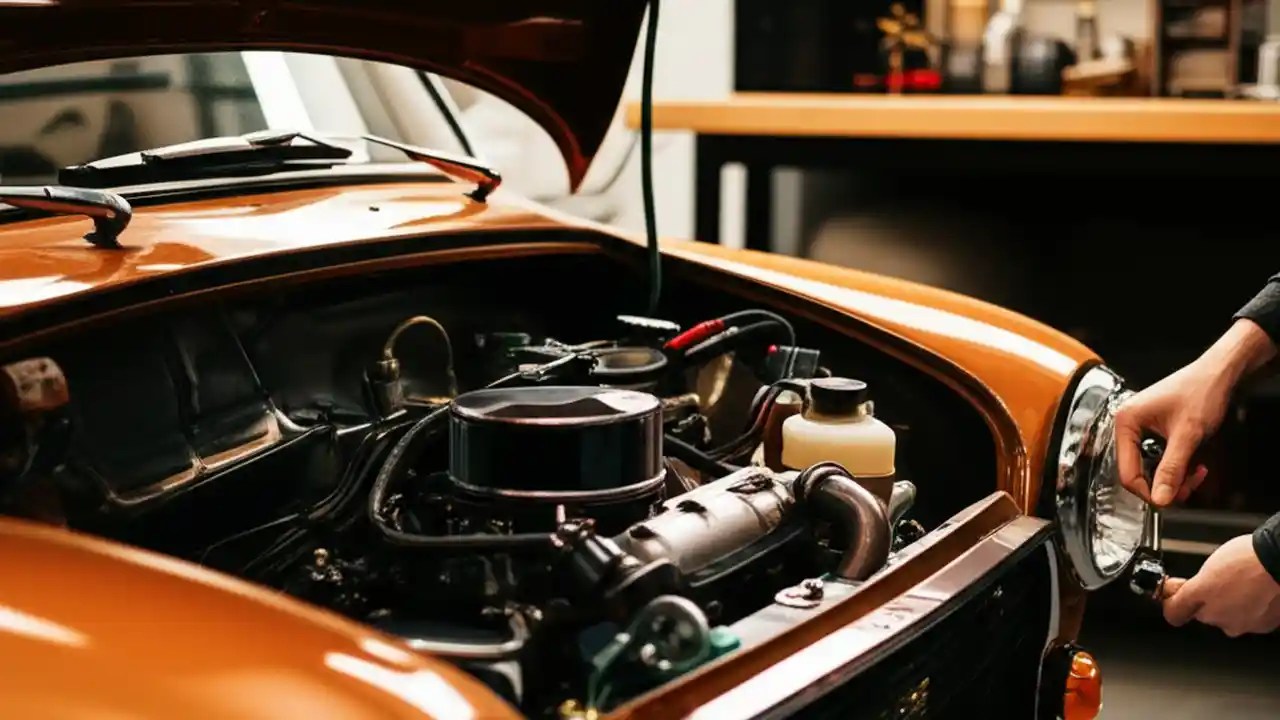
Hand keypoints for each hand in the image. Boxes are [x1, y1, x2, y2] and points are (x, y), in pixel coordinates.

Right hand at [1115, 319, 1274, 506]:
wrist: (1218, 375)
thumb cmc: (1200, 391)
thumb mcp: (1187, 435)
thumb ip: (1171, 469)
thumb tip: (1159, 498)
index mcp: (1126, 422)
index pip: (1127, 472)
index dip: (1148, 491)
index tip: (1168, 500)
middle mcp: (1128, 425)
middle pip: (1139, 472)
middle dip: (1166, 484)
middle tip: (1189, 487)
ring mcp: (1141, 429)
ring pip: (1152, 469)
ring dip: (1175, 477)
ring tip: (1196, 474)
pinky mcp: (1153, 432)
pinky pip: (1160, 459)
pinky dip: (1177, 467)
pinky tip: (1194, 464)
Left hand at [1162, 535, 1279, 635]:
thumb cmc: (1251, 556)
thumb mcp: (1212, 563)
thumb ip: (1198, 583)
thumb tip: (1189, 588)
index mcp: (1200, 593)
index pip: (1173, 613)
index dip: (1172, 605)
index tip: (1172, 599)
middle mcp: (1217, 614)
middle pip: (1203, 614)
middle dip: (1208, 602)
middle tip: (1220, 585)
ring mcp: (1239, 623)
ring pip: (1227, 619)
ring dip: (1230, 607)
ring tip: (1243, 586)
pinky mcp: (1259, 627)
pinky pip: (1249, 620)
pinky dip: (1251, 611)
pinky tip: (1257, 594)